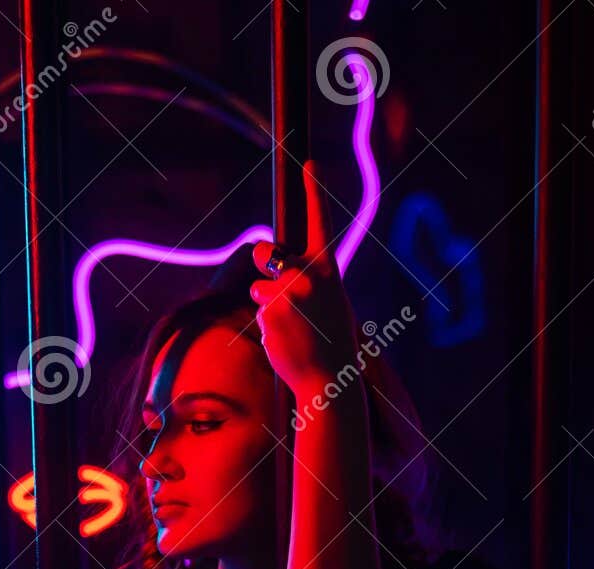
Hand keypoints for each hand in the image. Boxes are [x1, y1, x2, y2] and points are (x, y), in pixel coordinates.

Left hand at [250, 159, 359, 397]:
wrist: (329, 378)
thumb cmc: (333, 343)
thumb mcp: (331, 304)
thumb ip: (310, 281)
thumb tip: (274, 273)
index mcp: (328, 270)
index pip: (321, 223)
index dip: (315, 192)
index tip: (311, 164)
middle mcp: (306, 275)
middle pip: (267, 253)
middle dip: (262, 260)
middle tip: (268, 272)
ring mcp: (286, 293)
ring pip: (261, 291)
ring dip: (269, 307)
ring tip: (293, 331)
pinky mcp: (269, 313)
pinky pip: (261, 315)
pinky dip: (270, 329)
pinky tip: (287, 342)